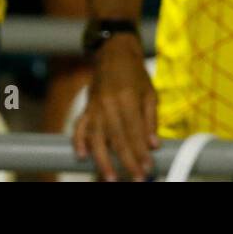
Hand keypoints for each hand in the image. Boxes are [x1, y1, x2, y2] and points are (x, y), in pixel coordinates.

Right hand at [72, 33, 159, 181]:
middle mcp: (108, 105)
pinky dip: (78, 142)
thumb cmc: (135, 75)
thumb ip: (150, 120)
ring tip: (109, 179)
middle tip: (134, 179)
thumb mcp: (150, 93)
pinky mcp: (86, 109)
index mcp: (127, 99)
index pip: (135, 133)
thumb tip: (154, 146)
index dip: (141, 153)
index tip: (147, 169)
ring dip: (102, 161)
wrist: (113, 54)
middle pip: (117, 140)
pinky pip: (79, 128)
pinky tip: (82, 156)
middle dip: (126, 162)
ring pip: (97, 139)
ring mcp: (94, 108)